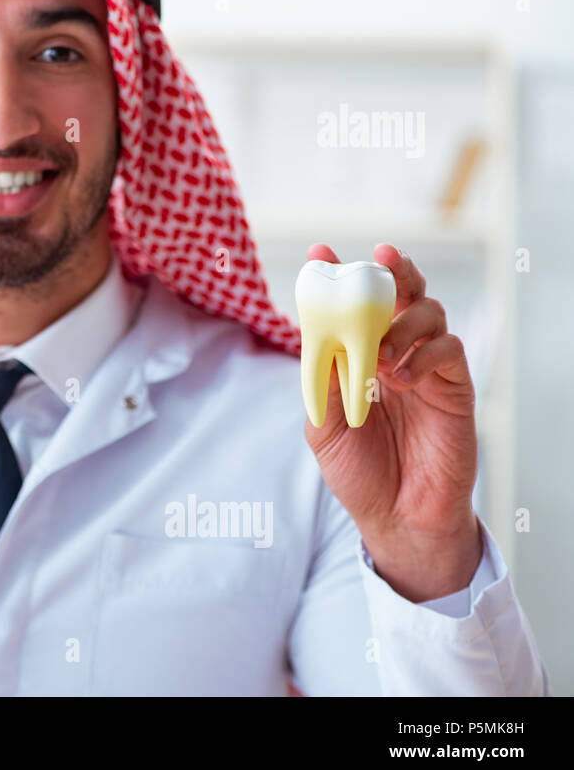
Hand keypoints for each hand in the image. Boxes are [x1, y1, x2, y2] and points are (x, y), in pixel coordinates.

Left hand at [302, 242, 481, 602]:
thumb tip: (316, 337)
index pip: (350, 307)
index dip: (337, 275)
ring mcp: (427, 368)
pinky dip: (424, 354)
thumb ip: (321, 383)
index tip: (319, 251)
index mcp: (358, 358)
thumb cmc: (359, 472)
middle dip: (390, 270)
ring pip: (429, 313)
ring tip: (381, 354)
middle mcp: (394, 354)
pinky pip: (448, 351)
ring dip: (404, 322)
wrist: (396, 518)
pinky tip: (402, 377)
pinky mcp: (455, 388)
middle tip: (378, 258)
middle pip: (401, 293)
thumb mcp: (324, 427)